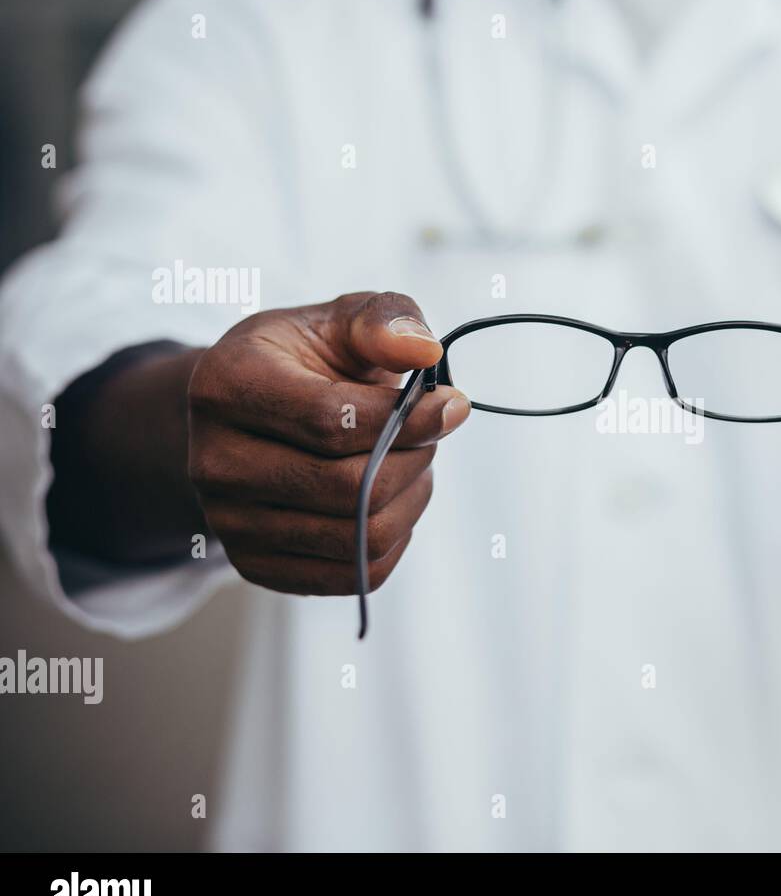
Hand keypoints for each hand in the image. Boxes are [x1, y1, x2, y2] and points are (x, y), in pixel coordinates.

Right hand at [187, 291, 468, 594]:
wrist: (253, 414)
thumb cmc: (307, 361)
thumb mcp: (342, 320)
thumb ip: (385, 321)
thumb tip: (424, 350)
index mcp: (225, 386)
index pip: (332, 421)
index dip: (409, 418)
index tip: (452, 404)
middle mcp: (212, 462)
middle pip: (348, 487)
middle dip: (414, 459)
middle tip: (431, 435)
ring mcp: (230, 522)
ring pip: (359, 535)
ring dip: (412, 499)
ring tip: (414, 463)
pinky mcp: (257, 566)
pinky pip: (355, 575)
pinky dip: (395, 540)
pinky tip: (392, 501)